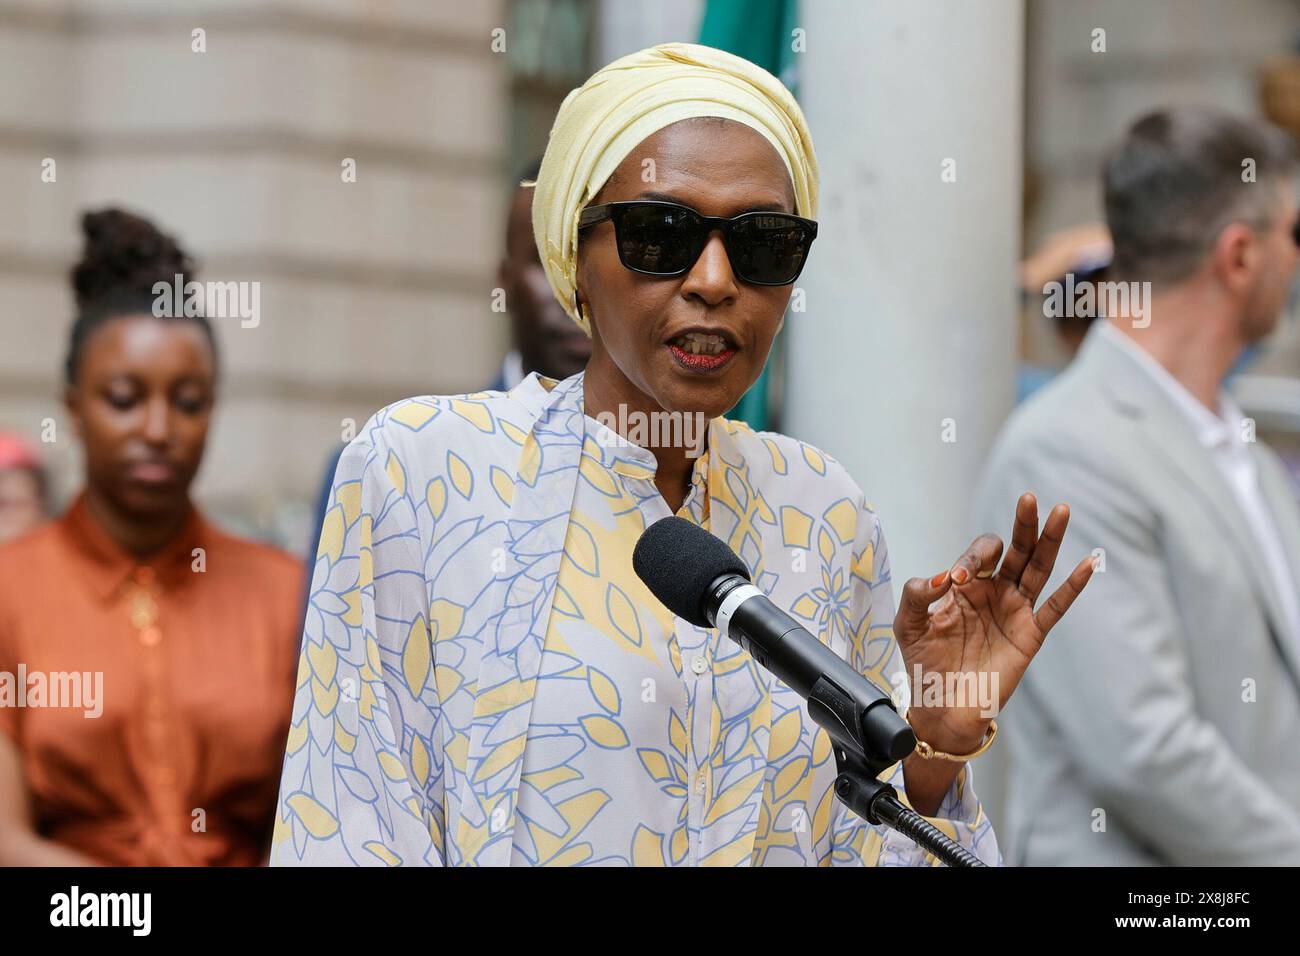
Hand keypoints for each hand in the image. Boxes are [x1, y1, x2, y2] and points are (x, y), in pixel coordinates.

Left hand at [893, 492, 1093, 756]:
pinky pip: (1055, 607)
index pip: (980, 554)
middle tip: (1028, 498)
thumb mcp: (908, 624)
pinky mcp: (1030, 635)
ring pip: (1038, 568)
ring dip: (1050, 540)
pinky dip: (1073, 587)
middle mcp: (994, 592)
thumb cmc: (925, 663)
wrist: (941, 706)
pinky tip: (1088, 563)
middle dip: (1023, 524)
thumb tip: (942, 577)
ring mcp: (1015, 611)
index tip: (955, 579)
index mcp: (967, 585)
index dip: (971, 558)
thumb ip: (916, 595)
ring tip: (1062, 510)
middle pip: (1016, 549)